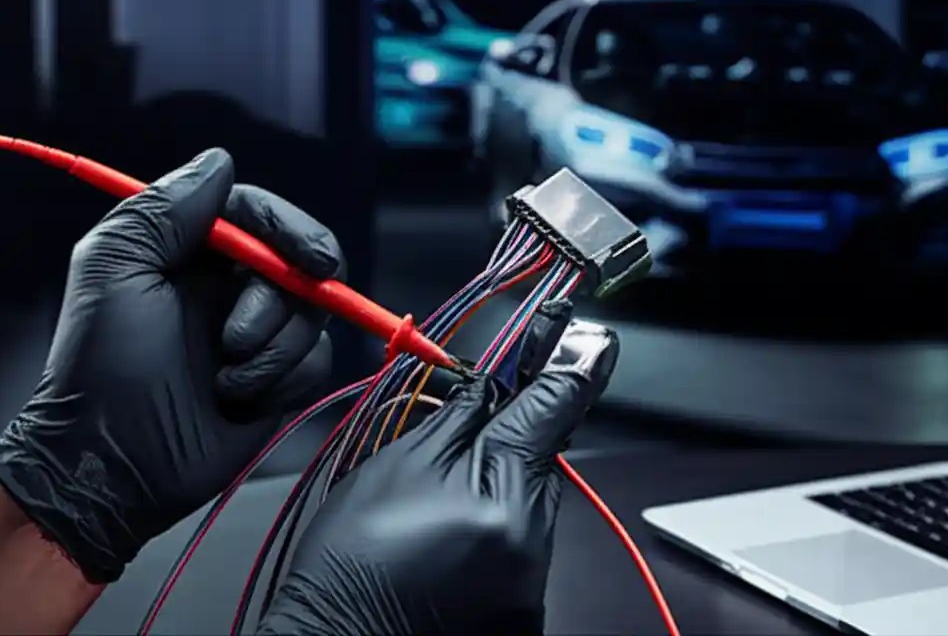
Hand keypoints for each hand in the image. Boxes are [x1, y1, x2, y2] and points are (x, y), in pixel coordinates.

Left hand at [0, 149, 343, 583]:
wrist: (111, 461)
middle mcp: (229, 287)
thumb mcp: (115, 269)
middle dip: (291, 288)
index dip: (290, 228)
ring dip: (275, 344)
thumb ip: (164, 209)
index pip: (257, 215)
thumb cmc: (102, 364)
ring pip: (312, 314)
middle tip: (279, 306)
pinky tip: (240, 397)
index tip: (311, 257)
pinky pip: (316, 360)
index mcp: (189, 252)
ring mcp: (257, 335)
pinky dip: (284, 376)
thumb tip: (220, 160)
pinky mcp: (278, 381)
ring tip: (226, 373)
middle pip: (300, 260)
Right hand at [257, 319, 618, 635]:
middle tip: (451, 453)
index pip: (558, 404)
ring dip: (496, 491)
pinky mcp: (523, 609)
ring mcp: (531, 578)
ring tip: (433, 516)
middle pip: (543, 458)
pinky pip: (520, 547)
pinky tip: (445, 549)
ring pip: (529, 502)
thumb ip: (459, 419)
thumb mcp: (396, 468)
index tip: (595, 339)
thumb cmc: (351, 565)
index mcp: (503, 489)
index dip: (576, 362)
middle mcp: (532, 535)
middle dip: (509, 441)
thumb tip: (498, 381)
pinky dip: (492, 535)